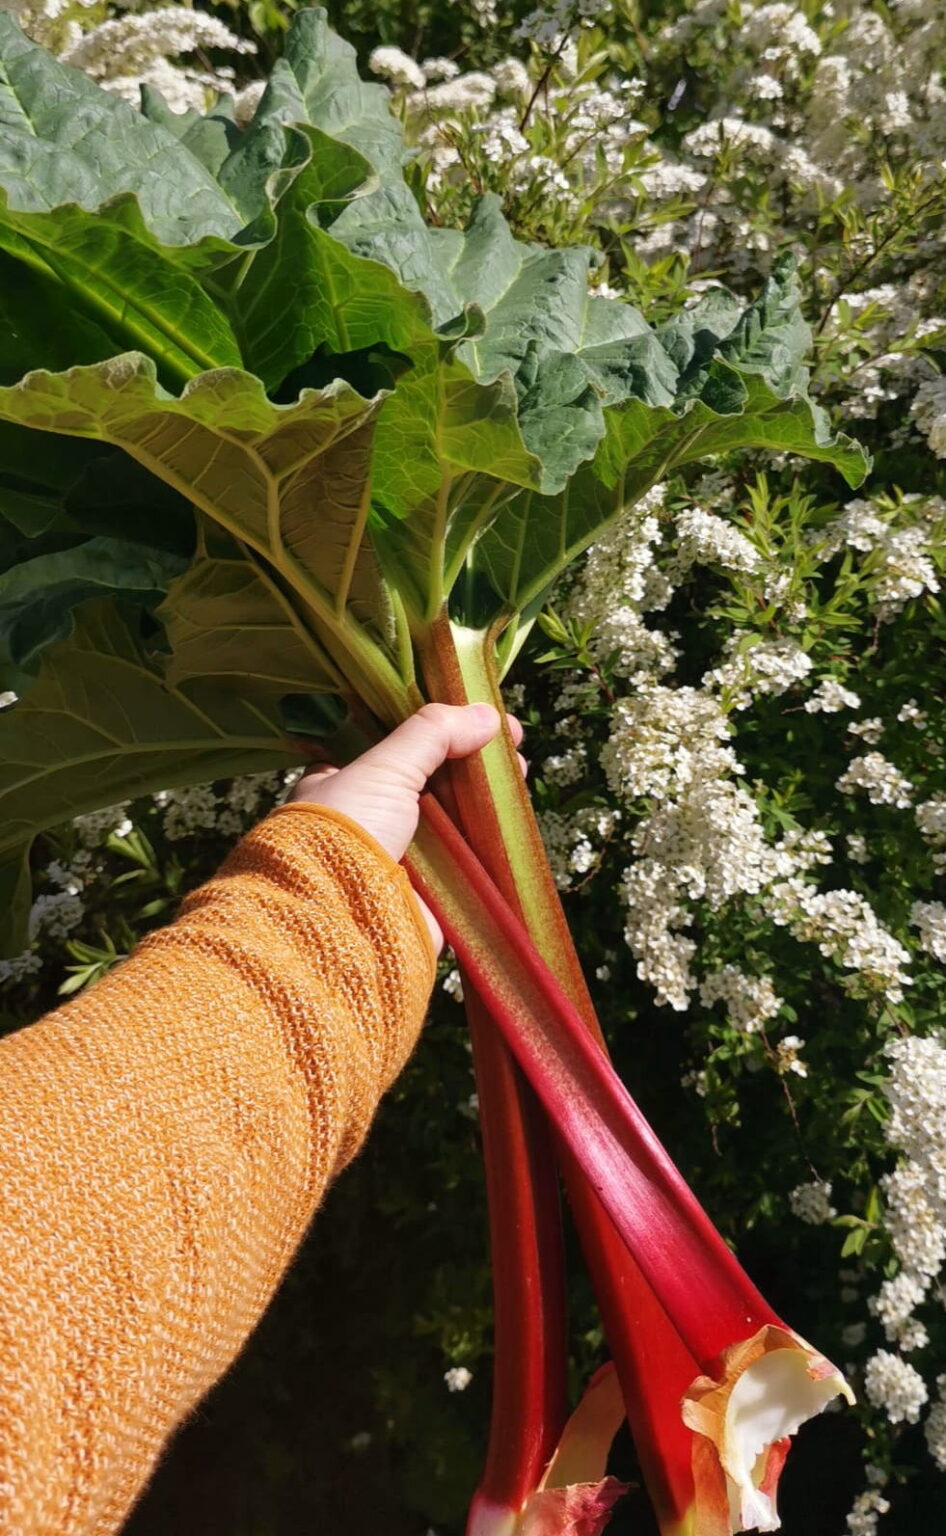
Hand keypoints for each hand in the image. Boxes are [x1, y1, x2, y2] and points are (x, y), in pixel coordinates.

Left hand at [288, 703, 523, 953]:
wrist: (341, 921)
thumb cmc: (344, 831)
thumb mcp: (383, 767)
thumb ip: (432, 734)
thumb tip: (486, 714)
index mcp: (341, 783)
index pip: (395, 745)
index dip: (439, 728)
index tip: (478, 715)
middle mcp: (367, 818)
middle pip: (430, 779)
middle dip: (470, 759)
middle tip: (510, 744)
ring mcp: (399, 856)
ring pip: (451, 817)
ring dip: (485, 797)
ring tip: (518, 775)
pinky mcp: (427, 890)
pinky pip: (464, 858)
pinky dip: (489, 839)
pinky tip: (512, 818)